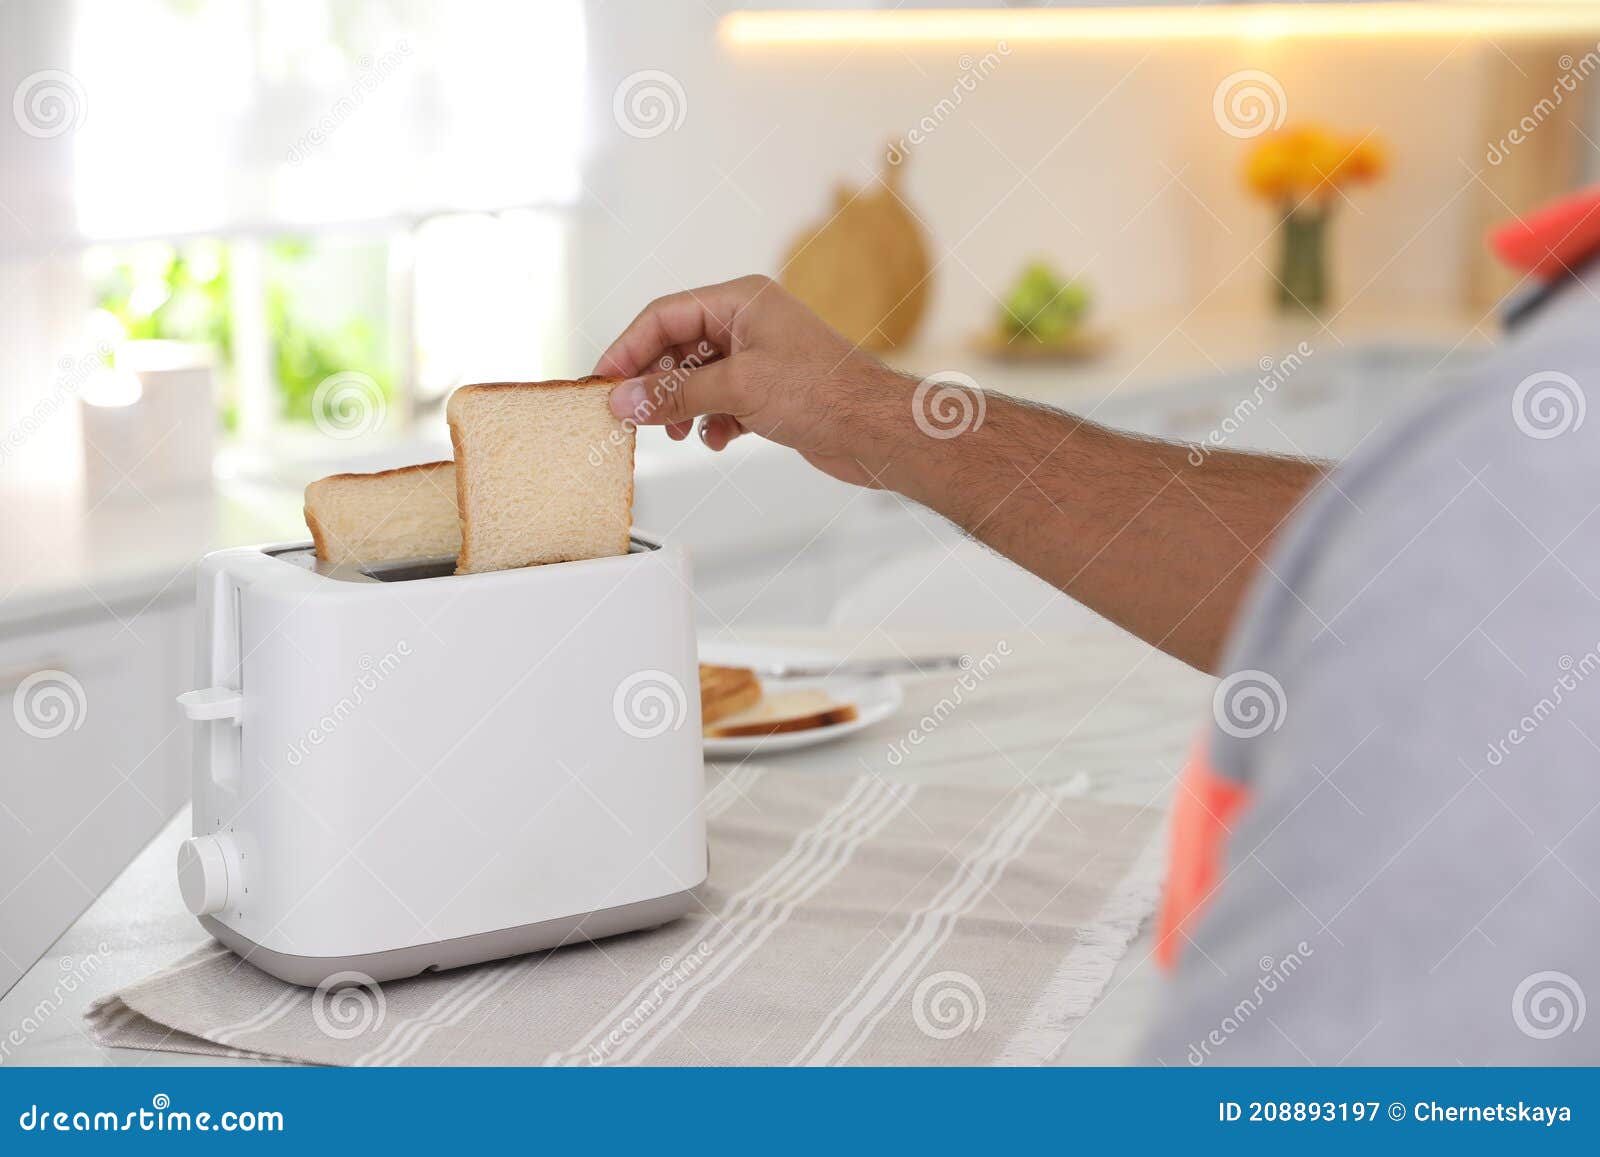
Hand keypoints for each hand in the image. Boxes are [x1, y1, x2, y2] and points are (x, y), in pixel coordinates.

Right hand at [595, 275, 912, 487]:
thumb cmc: (826, 393)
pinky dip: (711, 422)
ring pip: (698, 378)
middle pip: (678, 347)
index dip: (628, 347)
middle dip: (655, 383)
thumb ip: (676, 393)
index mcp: (742, 300)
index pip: (665, 315)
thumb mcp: (738, 389)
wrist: (876, 430)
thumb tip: (626, 399)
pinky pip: (721, 402)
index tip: (603, 379)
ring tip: (676, 432)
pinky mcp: (770, 392)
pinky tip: (716, 439)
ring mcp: (760, 358)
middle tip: (632, 414)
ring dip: (681, 407)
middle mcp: (749, 323)